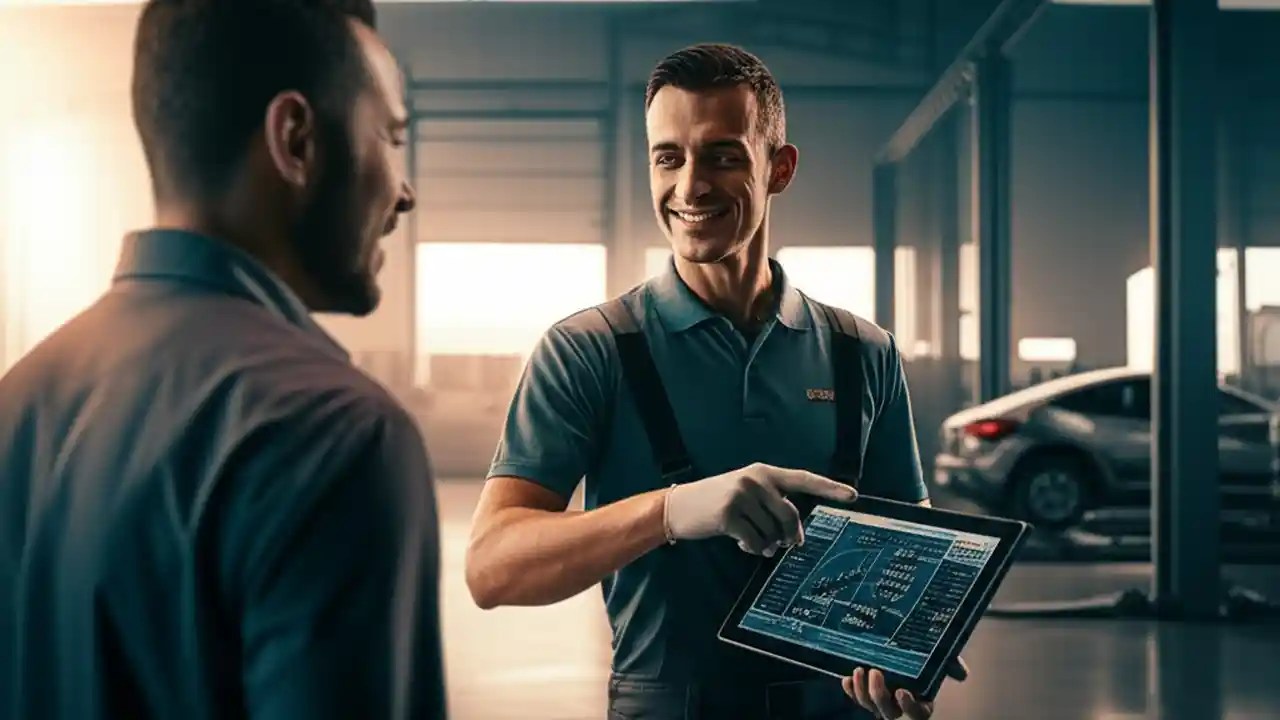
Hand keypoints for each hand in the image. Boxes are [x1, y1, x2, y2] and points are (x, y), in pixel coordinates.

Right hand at [664, 462, 855, 554]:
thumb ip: (772, 507)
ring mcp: (742, 496)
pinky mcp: (729, 515)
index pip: (803, 479)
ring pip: (773, 532)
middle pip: (790, 515)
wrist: (679, 507)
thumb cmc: (717, 503)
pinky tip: (742, 545)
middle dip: (790, 535)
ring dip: (767, 544)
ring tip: (752, 541)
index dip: (829, 488)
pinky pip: (756, 542)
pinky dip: (753, 549)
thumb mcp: (746, 494)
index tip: (853, 495)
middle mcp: (755, 480)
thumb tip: (795, 537)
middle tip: (787, 545)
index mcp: (763, 472)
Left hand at [841, 657, 967, 719]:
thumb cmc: (925, 652)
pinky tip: (846, 679)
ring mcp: (881, 700)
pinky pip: (856, 698)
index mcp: (922, 701)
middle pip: (889, 713)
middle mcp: (901, 705)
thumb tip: (963, 674)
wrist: (900, 640)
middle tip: (876, 672)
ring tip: (859, 670)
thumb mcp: (941, 655)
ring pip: (870, 707)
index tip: (902, 691)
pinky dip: (850, 690)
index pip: (918, 714)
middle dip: (879, 695)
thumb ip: (951, 662)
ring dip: (862, 692)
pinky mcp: (865, 692)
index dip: (909, 707)